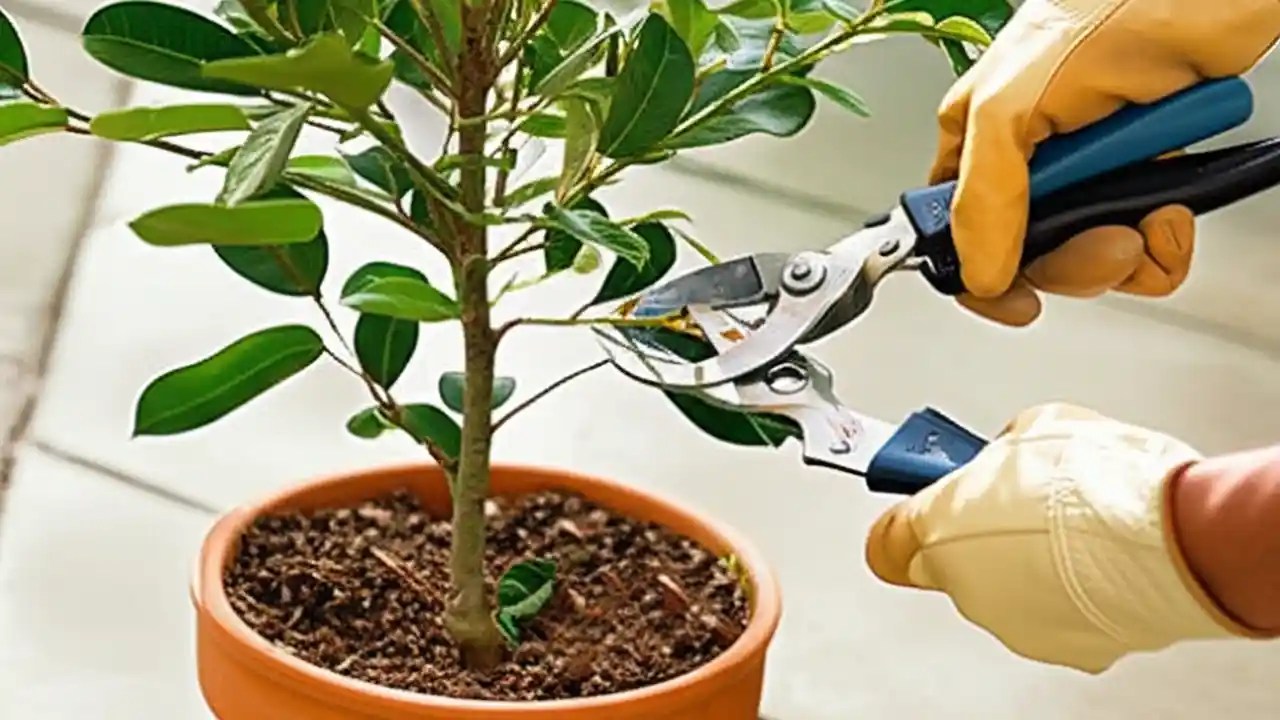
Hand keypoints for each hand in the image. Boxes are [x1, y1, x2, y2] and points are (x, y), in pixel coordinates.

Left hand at [864, 403, 1253, 672]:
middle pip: (950, 563)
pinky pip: (1050, 613)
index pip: (888, 541)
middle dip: (977, 533)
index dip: (907, 521)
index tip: (919, 507)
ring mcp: (1011, 622)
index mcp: (937, 528)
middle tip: (1020, 503)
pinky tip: (1098, 560)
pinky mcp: (1060, 649)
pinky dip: (1069, 592)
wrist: (1172, 533)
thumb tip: (1004, 458)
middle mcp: (964, 586)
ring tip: (1075, 529)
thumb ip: (996, 453)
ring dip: (1026, 564)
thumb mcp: (1031, 428)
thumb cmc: (1101, 479)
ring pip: (1002, 590)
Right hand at [932, 0, 1279, 325]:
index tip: (1012, 297)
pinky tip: (1174, 206)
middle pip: (1030, 257)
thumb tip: (978, 272)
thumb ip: (982, 197)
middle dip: (1072, 262)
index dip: (978, 273)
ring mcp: (1090, 170)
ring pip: (1091, 257)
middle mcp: (1030, 160)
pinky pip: (1148, 245)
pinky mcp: (1147, 174)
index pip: (955, 231)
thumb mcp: (1010, 105)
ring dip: (1126, 252)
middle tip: (1103, 239)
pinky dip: (1166, 241)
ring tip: (1148, 211)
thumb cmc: (1109, 8)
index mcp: (977, 138)